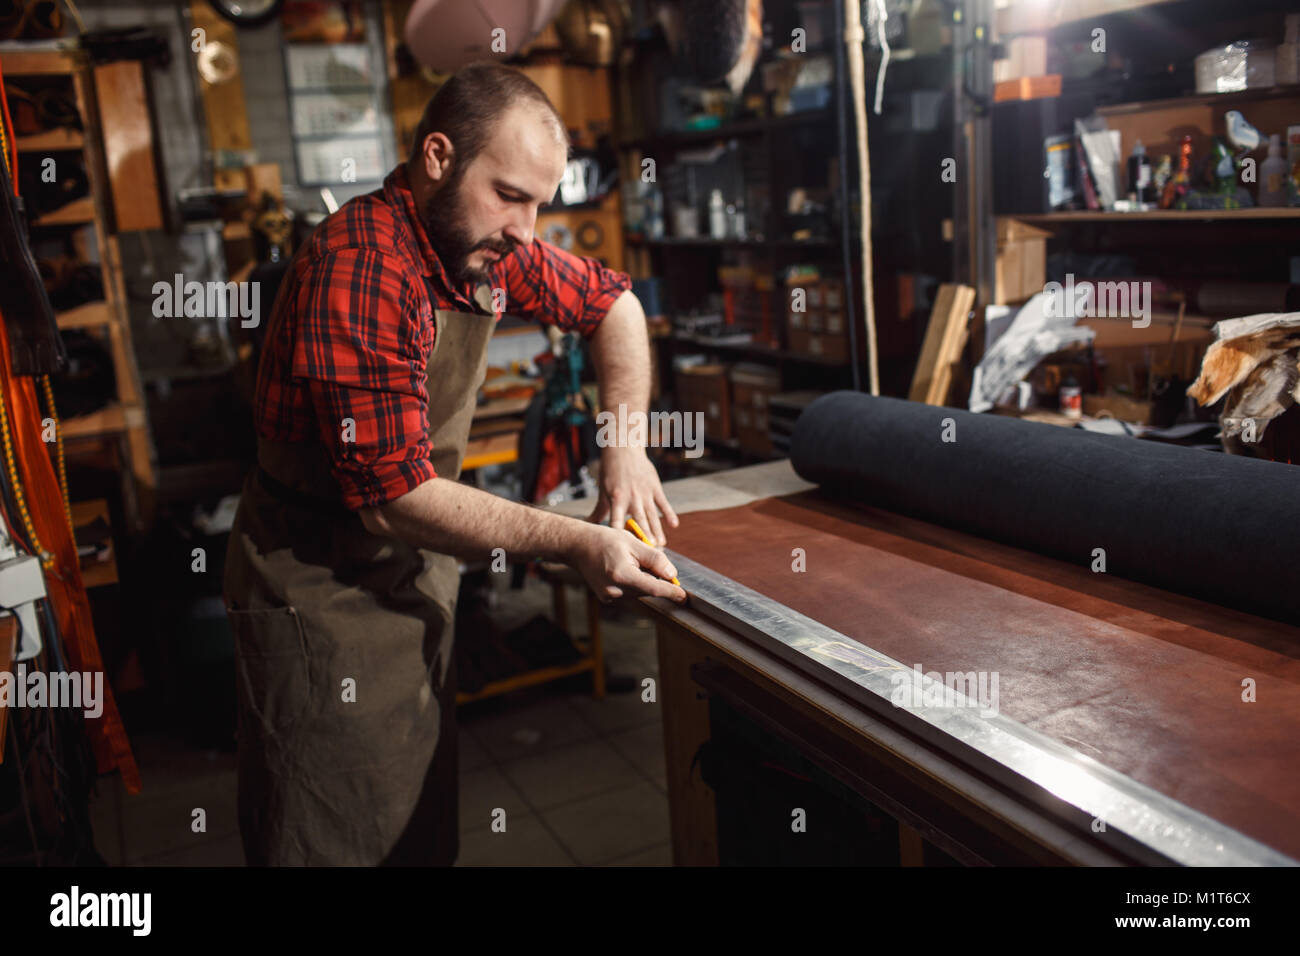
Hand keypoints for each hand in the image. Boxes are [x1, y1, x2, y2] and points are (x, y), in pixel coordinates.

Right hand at [568, 523, 685, 603]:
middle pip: (647, 590)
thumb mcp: (633, 543)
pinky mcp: (607, 598)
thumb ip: (654, 559)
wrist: (578, 545)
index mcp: (622, 575)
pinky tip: (624, 569)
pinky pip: (629, 593)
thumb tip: (672, 574)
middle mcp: (614, 590)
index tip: (684, 597)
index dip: (671, 592)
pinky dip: (634, 583)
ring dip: (644, 581)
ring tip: (631, 561)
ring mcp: (609, 596)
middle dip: (656, 580)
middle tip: (649, 561)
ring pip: (639, 592)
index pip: (654, 588)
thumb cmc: (604, 540)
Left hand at [588, 445, 679, 545]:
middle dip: (644, 538)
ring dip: (657, 531)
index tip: (623, 549)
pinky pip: (663, 503)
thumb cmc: (610, 471)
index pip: (617, 521)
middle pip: (639, 522)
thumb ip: (600, 511)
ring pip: (652, 516)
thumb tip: (588, 525)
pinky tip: (674, 525)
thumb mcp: (603, 491)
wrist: (623, 448)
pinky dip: (669, 514)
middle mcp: (632, 498)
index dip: (620, 535)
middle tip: (648, 554)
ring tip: (661, 545)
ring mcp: (645, 493)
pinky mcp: (655, 487)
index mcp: (617, 499)